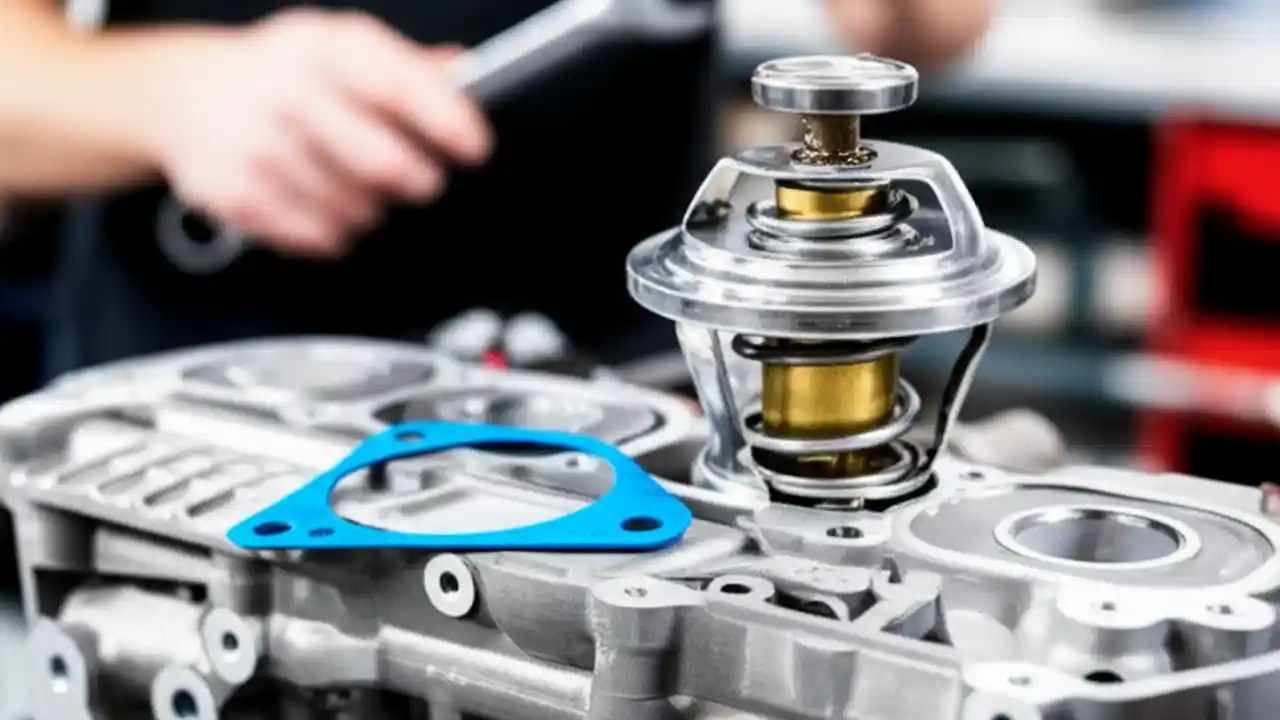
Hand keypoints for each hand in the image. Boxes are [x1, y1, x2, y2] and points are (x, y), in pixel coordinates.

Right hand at [144, 9, 492, 257]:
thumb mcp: (344, 48)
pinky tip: (325, 204)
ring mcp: (255, 145)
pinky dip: (334, 230)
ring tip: (356, 184)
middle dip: (418, 180)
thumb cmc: (284, 73)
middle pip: (381, 161)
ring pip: (355, 208)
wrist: (187, 93)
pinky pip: (317, 234)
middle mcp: (286, 91)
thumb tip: (467, 76)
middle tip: (422, 180)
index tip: (474, 147)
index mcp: (323, 47)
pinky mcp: (235, 194)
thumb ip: (409, 66)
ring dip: (372, 207)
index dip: (445, 121)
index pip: (395, 85)